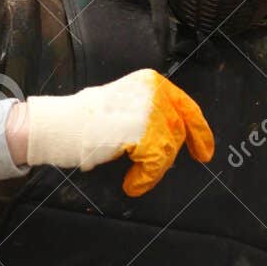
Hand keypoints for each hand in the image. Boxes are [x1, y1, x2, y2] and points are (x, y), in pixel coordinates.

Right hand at [21, 69, 213, 195]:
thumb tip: (175, 136)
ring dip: (154, 168)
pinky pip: (155, 164)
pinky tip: (134, 183)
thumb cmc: (87, 119)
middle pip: (178, 130)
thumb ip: (152, 114)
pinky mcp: (143, 134)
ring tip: (138, 176)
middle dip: (171, 153)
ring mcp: (150, 112)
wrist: (62, 125)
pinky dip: (146, 178)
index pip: (186, 106)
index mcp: (151, 82)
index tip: (205, 151)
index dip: (200, 131)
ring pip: (168, 149)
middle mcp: (154, 92)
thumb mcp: (127, 104)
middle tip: (159, 167)